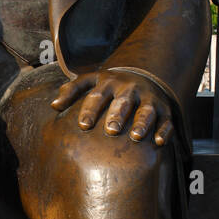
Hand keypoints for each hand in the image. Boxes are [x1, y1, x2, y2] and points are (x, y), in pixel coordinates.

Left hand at [50, 69, 175, 146]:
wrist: (142, 76)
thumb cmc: (109, 86)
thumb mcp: (91, 81)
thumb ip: (72, 90)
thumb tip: (54, 106)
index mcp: (108, 83)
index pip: (97, 95)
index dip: (90, 109)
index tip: (83, 125)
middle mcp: (129, 89)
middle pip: (122, 101)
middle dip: (117, 115)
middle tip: (111, 130)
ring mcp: (148, 98)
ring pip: (146, 110)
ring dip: (142, 122)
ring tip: (136, 136)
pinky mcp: (163, 109)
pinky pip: (165, 120)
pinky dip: (163, 130)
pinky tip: (159, 142)